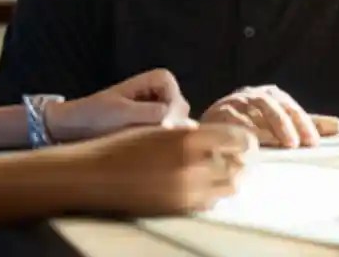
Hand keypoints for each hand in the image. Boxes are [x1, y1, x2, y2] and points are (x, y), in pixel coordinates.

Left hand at [46, 69, 192, 141]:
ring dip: (163, 136)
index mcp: (160, 78)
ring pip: (178, 126)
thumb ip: (152, 114)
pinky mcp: (157, 124)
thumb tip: (182, 124)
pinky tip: (145, 147)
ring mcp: (163, 108)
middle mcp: (165, 91)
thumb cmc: (96, 113)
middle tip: (143, 136)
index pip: (178, 100)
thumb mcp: (123, 112)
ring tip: (140, 140)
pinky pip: (170, 135)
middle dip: (168, 126)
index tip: (157, 129)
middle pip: (182, 113)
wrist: (76, 124)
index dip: (171, 116)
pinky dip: (161, 142)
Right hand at [69, 124, 257, 214]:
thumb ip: (191, 133)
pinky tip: (202, 185)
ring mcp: (185, 191)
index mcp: (187, 138)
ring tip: (222, 171)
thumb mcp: (159, 128)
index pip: (239, 140)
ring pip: (229, 188)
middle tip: (240, 158)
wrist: (92, 175)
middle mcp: (191, 166)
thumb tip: (217, 138)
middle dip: (243, 161)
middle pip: (239, 167)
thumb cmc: (122, 146)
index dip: (245, 140)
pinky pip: (210, 202)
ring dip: (230, 178)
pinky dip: (213, 193)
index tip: (244, 141)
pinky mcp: (177, 209)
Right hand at [199, 85, 338, 147]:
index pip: (290, 107)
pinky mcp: (219, 112)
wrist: (213, 134)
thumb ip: (307, 125)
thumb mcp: (281, 127)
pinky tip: (255, 145)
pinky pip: (234, 119)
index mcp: (270, 96)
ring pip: (257, 106)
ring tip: (283, 143)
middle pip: (274, 103)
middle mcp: (253, 94)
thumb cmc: (252, 128)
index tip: (314, 143)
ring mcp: (235, 101)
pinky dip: (246, 129)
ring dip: (272, 123)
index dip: (304, 123)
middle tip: (300, 144)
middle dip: (288, 123)